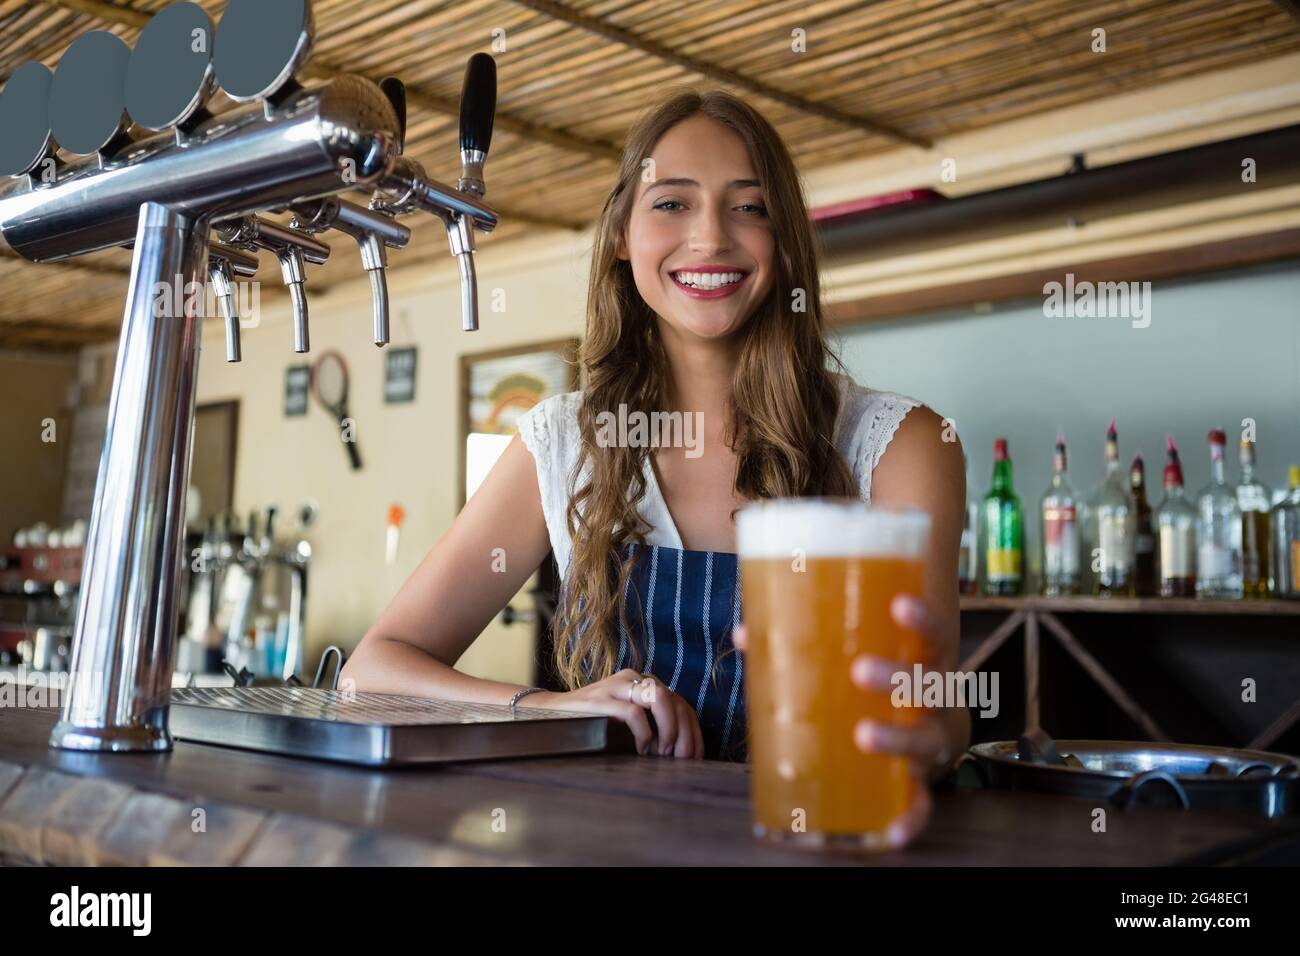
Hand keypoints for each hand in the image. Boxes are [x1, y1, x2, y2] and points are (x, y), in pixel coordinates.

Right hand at [526, 669, 704, 758]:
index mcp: (644, 683)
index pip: (682, 703)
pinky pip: (633, 713)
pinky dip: (644, 735)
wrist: (551, 715)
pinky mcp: (600, 699)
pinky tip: (642, 750)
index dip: (694, 732)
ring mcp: (617, 685)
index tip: (696, 758)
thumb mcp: (629, 723)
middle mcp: (634, 678)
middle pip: (676, 701)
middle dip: (685, 735)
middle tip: (682, 761)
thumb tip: (684, 752)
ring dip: (669, 730)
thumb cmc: (595, 723)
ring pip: (660, 698)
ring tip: (663, 753)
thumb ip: (654, 726)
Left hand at [731, 593, 950, 847]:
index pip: (931, 636)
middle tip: (859, 670)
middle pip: (925, 685)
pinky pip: (920, 805)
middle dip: (895, 676)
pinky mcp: (921, 784)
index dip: (920, 619)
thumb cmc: (885, 689)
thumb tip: (745, 633)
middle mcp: (933, 702)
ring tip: (864, 734)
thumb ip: (809, 646)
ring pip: (922, 741)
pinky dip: (908, 820)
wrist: (937, 734)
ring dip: (895, 739)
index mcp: (921, 665)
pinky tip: (892, 832)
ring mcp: (931, 743)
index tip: (899, 603)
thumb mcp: (863, 660)